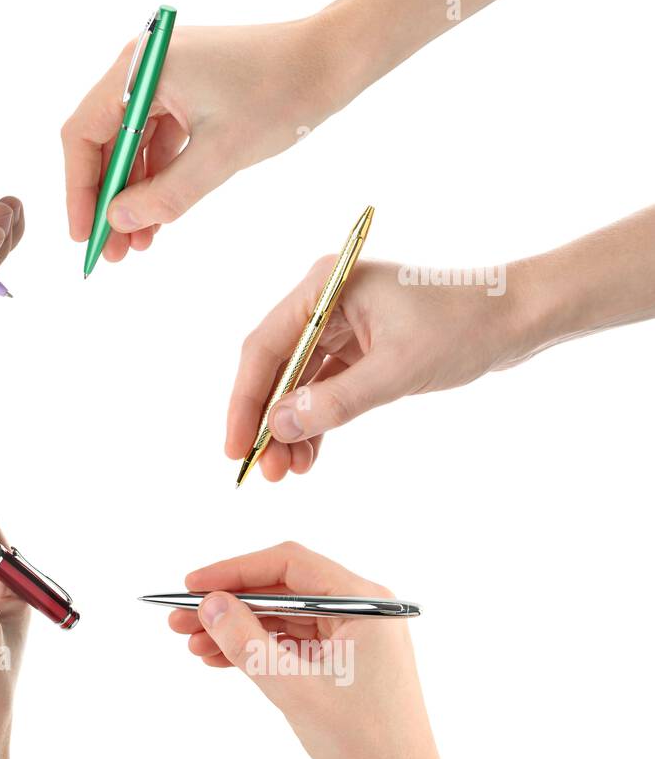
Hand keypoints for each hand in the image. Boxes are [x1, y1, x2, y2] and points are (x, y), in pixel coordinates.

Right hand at [62, 21, 346, 265]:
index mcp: (142, 69)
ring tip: (137, 245)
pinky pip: (155, 141)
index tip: (85, 237)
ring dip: (132, 196)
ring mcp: (164, 78)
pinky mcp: (185, 90)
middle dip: (106, 201)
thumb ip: (164, 196)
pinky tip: (158, 219)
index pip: (84, 135)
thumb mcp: (220, 156)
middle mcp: (144, 67)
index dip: (79, 191)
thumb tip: (117, 224)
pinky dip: (156, 179)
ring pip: (129, 147)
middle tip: (110, 252)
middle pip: (102, 143)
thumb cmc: (282, 92)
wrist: (335, 59)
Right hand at [169, 542, 490, 758]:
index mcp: (364, 603)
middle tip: (182, 619)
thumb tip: (211, 604)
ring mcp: (354, 637)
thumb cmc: (364, 742)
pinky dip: (257, 649)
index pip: (289, 565)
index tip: (194, 586)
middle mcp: (361, 611)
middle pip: (282, 590)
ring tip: (193, 643)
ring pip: (282, 618)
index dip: (235, 570)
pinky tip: (220, 658)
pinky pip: (292, 643)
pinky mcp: (345, 661)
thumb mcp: (294, 688)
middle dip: (229, 605)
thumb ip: (247, 642)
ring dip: (237, 629)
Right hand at [226, 256, 532, 480]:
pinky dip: (316, 419)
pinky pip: (324, 387)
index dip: (246, 401)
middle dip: (268, 421)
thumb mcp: (397, 371)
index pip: (264, 347)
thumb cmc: (466, 327)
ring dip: (291, 426)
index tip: (236, 447)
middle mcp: (325, 300)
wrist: (521, 316)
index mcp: (325, 287)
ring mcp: (341, 323)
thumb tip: (278, 429)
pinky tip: (310, 454)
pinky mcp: (360, 345)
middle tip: (262, 470)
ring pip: (298, 382)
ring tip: (288, 472)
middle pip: (275, 366)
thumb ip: (335, 402)